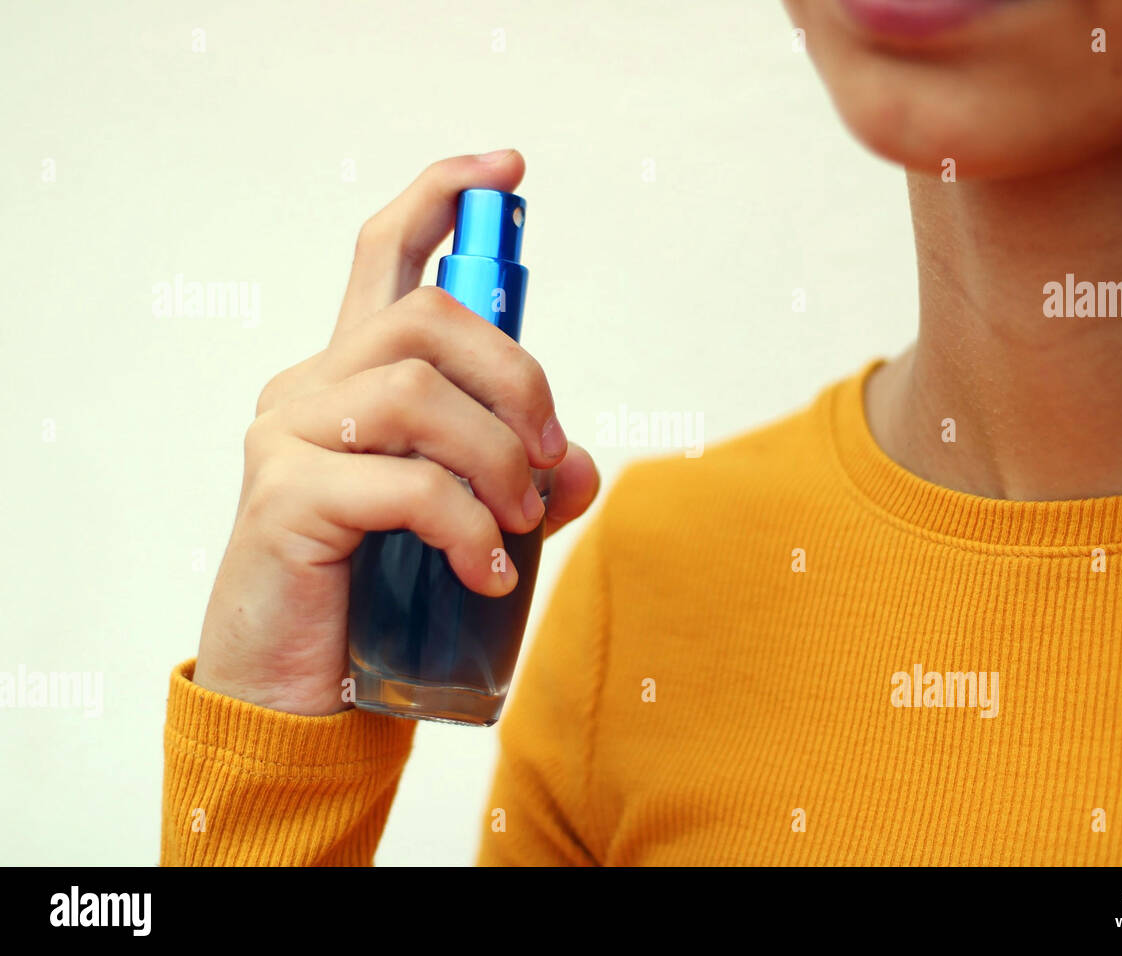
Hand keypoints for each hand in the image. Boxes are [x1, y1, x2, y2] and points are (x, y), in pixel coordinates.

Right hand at [191, 151, 599, 714]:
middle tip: (549, 459)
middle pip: (427, 316)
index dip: (441, 197)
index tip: (507, 171)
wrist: (298, 697)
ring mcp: (288, 435)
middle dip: (519, 380)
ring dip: (496, 459)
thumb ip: (523, 483)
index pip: (385, 257)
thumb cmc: (381, 601)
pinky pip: (403, 481)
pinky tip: (486, 573)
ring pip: (415, 392)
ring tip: (517, 524)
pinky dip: (467, 526)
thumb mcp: (470, 525)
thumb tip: (579, 464)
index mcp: (354, 378)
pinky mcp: (284, 496)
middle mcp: (312, 388)